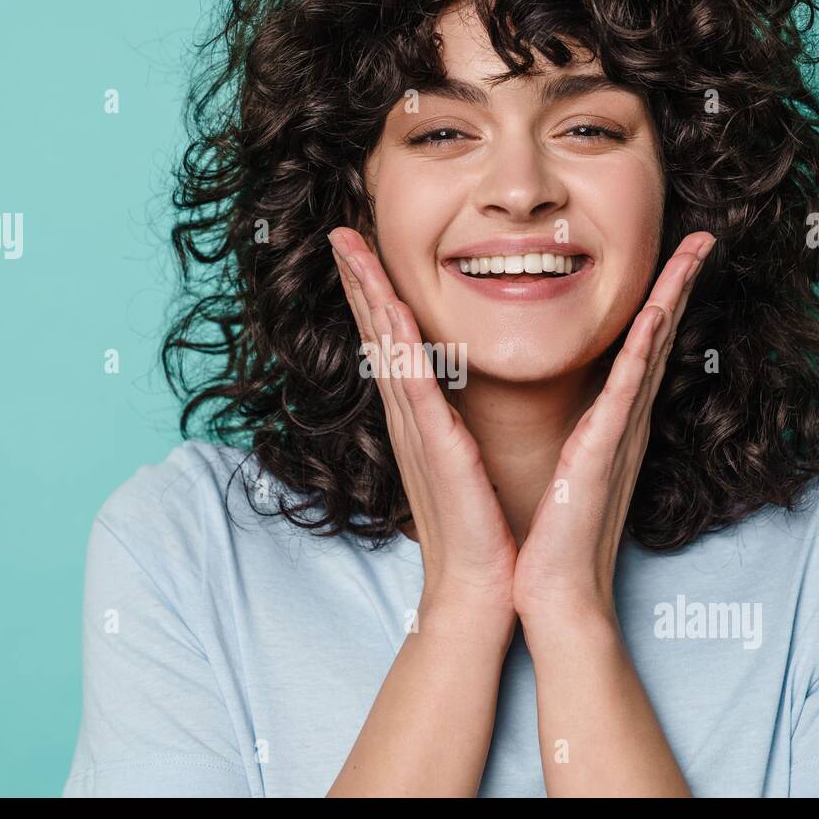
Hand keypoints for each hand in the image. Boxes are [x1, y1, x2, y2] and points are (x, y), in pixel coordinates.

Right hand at [328, 227, 517, 623]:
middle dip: (358, 278)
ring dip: (366, 293)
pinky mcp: (435, 446)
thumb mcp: (466, 462)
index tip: (363, 251)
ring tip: (348, 248)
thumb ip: (455, 426)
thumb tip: (457, 401)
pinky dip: (397, 342)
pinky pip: (412, 383)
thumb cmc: (479, 528)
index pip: (392, 342)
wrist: (477, 586)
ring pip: (385, 345)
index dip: (375, 294)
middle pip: (376, 332)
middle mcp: (407, 417)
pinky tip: (388, 308)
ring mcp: (415, 429)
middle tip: (338, 231)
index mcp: (420, 418)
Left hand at [512, 232, 716, 625]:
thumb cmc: (553, 536)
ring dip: (672, 299)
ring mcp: (620, 435)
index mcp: (611, 423)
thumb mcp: (567, 470)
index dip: (659, 300)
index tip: (675, 257)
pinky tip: (658, 315)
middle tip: (705, 235)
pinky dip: (644, 351)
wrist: (554, 593)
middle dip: (681, 284)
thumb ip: (581, 438)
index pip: (640, 349)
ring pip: (652, 352)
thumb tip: (579, 414)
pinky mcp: (603, 454)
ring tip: (695, 252)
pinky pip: (627, 391)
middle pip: (659, 339)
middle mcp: (625, 423)